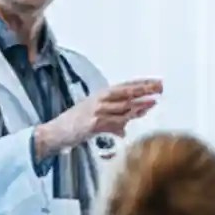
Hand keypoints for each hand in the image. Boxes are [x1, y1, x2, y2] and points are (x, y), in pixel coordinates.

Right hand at [35, 79, 162, 158]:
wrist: (55, 132)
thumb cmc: (74, 125)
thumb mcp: (95, 119)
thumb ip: (112, 122)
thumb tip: (125, 128)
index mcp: (101, 95)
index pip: (125, 86)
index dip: (142, 83)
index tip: (156, 82)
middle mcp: (100, 100)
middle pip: (126, 92)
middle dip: (144, 89)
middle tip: (160, 86)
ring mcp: (97, 111)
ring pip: (123, 106)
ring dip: (139, 104)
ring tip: (154, 101)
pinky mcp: (94, 124)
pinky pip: (114, 122)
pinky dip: (126, 120)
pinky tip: (135, 118)